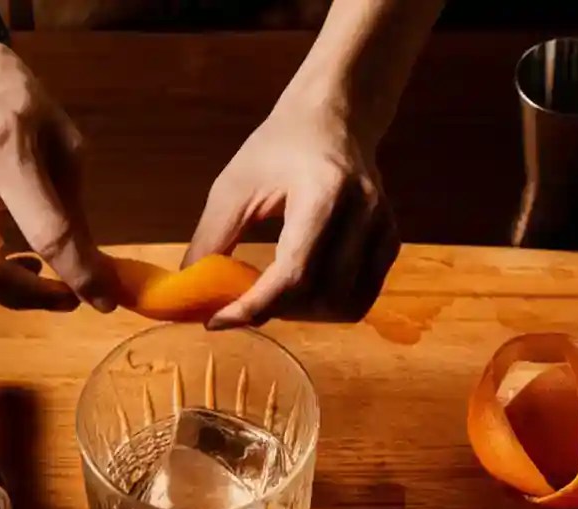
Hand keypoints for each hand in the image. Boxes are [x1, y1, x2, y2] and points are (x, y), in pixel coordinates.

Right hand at [0, 43, 117, 311]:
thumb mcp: (60, 137)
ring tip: (8, 270)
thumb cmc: (13, 98)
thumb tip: (88, 264)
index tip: (105, 299)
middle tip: (60, 292)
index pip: (48, 232)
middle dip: (29, 298)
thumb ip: (72, 202)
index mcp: (5, 154)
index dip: (82, 275)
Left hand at [183, 95, 398, 329]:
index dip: (252, 307)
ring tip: (272, 296)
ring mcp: (383, 229)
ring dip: (302, 315)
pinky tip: (300, 290)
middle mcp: (363, 214)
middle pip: (320, 296)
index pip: (293, 273)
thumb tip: (188, 292)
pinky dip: (326, 306)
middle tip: (240, 303)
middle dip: (274, 312)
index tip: (215, 321)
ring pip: (344, 306)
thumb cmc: (279, 146)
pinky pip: (360, 297)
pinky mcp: (389, 242)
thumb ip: (212, 239)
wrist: (334, 118)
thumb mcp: (234, 186)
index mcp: (323, 193)